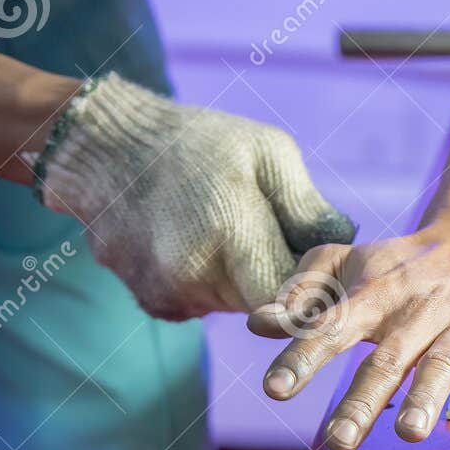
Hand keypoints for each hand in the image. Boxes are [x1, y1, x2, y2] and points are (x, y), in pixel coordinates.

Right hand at [38, 74, 354, 319]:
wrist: (104, 148)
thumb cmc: (199, 142)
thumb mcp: (269, 153)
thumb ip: (310, 208)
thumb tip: (345, 249)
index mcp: (230, 233)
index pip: (293, 300)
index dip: (313, 290)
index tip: (321, 270)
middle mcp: (195, 275)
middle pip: (269, 305)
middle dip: (283, 280)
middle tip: (277, 237)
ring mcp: (170, 294)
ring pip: (238, 307)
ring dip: (248, 281)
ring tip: (234, 231)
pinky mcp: (155, 303)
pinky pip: (207, 305)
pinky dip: (215, 283)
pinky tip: (201, 242)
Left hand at [249, 220, 449, 449]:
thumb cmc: (407, 264)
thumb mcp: (350, 264)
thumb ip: (304, 293)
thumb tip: (258, 322)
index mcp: (375, 295)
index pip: (332, 327)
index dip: (302, 357)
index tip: (275, 389)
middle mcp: (417, 312)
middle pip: (387, 360)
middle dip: (363, 400)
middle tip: (339, 440)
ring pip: (441, 364)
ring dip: (427, 398)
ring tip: (410, 433)